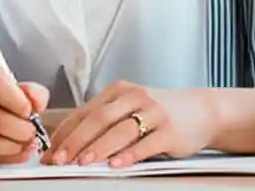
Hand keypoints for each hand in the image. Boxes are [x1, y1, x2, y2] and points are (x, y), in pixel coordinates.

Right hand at [0, 65, 48, 166]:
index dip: (14, 99)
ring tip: (26, 143)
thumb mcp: (23, 88)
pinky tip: (16, 151)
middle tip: (33, 131)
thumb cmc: (6, 97)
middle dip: (20, 129)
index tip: (29, 110)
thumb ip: (34, 92)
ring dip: (13, 146)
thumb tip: (37, 105)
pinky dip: (4, 158)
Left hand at [42, 82, 215, 167]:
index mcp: (120, 91)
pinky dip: (129, 154)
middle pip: (99, 118)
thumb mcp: (131, 109)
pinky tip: (116, 164)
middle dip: (76, 141)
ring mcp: (155, 112)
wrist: (203, 111)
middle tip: (60, 160)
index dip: (65, 134)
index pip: (85, 112)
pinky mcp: (171, 130)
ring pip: (121, 130)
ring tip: (83, 162)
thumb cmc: (161, 113)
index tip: (50, 154)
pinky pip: (146, 143)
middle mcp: (136, 97)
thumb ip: (104, 123)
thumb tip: (66, 147)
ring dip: (99, 147)